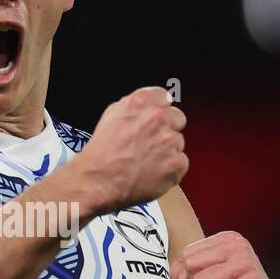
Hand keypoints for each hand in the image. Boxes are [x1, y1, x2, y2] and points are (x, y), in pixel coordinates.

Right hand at [75, 87, 187, 213]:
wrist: (98, 181)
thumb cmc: (101, 153)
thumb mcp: (111, 116)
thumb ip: (134, 108)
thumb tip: (146, 109)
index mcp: (142, 102)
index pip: (164, 97)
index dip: (159, 110)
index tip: (155, 120)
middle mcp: (158, 118)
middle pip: (177, 118)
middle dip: (167, 129)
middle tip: (151, 143)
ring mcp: (170, 141)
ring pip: (178, 143)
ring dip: (167, 151)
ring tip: (147, 162)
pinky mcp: (176, 163)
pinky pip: (181, 163)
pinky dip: (170, 170)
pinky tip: (153, 173)